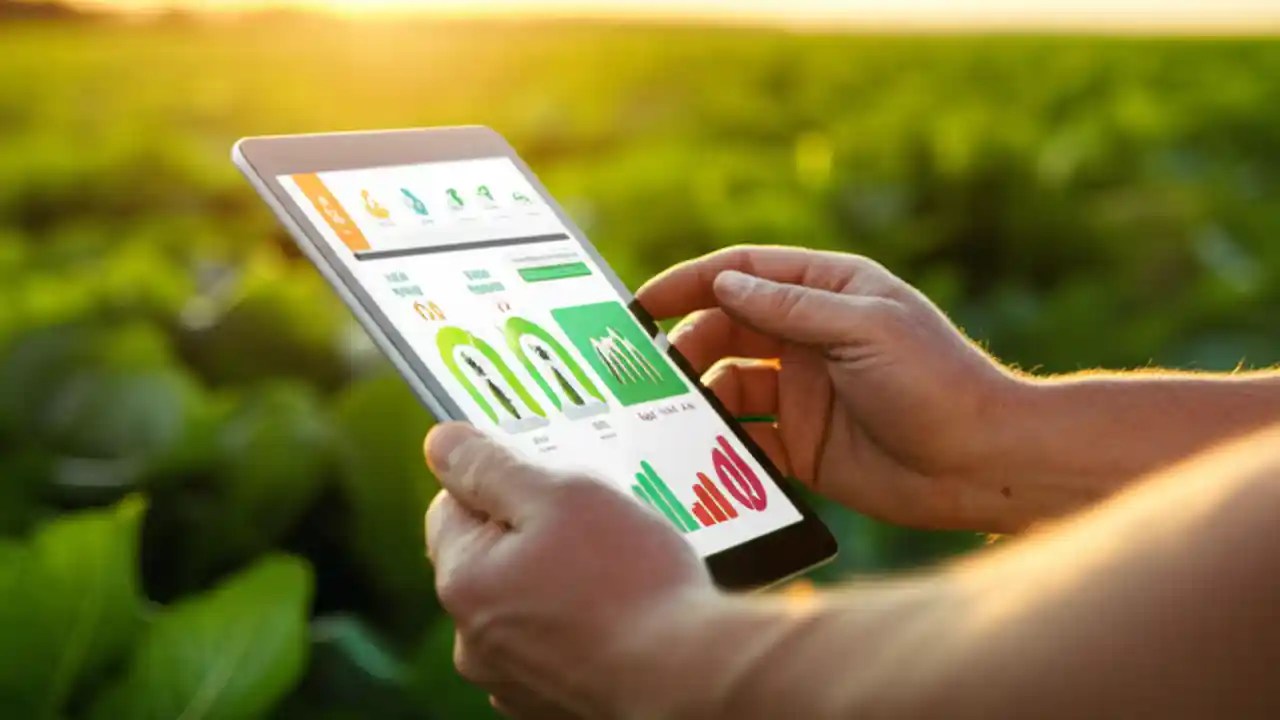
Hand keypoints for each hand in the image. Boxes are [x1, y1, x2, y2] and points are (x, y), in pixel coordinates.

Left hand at [423, 422, 717, 718]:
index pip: (452, 506)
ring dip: (560, 581)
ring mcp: (513, 679)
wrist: (691, 679)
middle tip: (596, 523)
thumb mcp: (560, 497)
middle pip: (490, 557)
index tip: (552, 483)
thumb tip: (441, 444)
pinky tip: (623, 616)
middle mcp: (474, 640)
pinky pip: (556, 644)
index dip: (502, 483)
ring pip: (526, 603)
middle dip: (536, 533)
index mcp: (464, 581)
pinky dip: (580, 626)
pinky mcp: (552, 703)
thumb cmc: (630, 584)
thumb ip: (490, 468)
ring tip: (619, 572)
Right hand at [638, 245, 1038, 531]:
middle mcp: (810, 337)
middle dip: (687, 342)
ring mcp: (803, 391)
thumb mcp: (866, 329)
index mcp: (829, 292)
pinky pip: (746, 436)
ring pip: (729, 382)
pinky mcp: (802, 443)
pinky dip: (722, 440)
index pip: (745, 273)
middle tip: (653, 368)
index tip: (644, 302)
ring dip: (699, 392)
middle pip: (727, 328)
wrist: (983, 464)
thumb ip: (792, 308)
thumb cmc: (938, 382)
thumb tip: (722, 285)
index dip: (692, 281)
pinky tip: (705, 447)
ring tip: (673, 409)